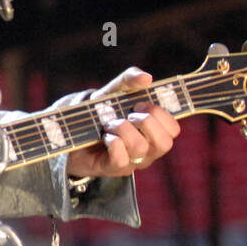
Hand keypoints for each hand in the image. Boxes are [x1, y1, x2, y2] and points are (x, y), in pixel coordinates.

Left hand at [65, 66, 179, 178]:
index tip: (140, 104)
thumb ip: (129, 80)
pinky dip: (113, 143)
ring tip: (110, 124)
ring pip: (140, 148)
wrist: (73, 128)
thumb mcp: (115, 91)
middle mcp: (147, 149)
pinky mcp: (113, 168)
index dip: (160, 114)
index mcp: (154, 131)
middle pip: (164, 143)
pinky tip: (105, 136)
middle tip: (129, 114)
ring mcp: (132, 161)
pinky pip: (121, 159)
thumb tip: (146, 77)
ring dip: (123, 129)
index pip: (173, 130)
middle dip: (146, 122)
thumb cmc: (102, 111)